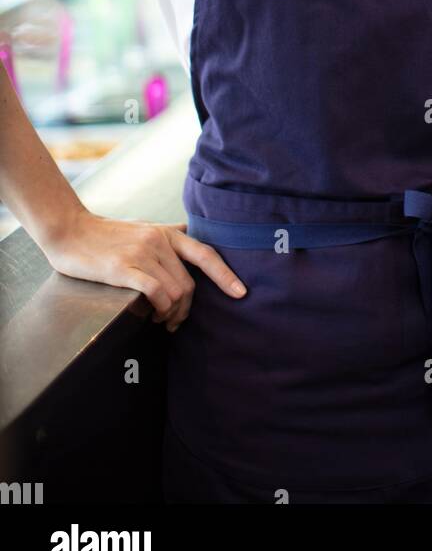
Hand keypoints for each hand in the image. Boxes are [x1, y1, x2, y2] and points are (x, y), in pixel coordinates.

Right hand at [40, 208, 245, 330]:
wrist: (70, 231)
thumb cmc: (107, 234)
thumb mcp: (144, 227)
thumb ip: (167, 234)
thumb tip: (189, 233)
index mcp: (168, 233)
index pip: (206, 254)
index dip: (226, 275)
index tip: (241, 293)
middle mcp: (159, 241)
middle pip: (190, 284)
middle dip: (186, 309)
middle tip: (173, 323)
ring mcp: (142, 254)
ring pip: (175, 292)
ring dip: (171, 314)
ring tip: (159, 321)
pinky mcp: (123, 269)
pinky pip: (156, 293)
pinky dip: (159, 309)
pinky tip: (150, 315)